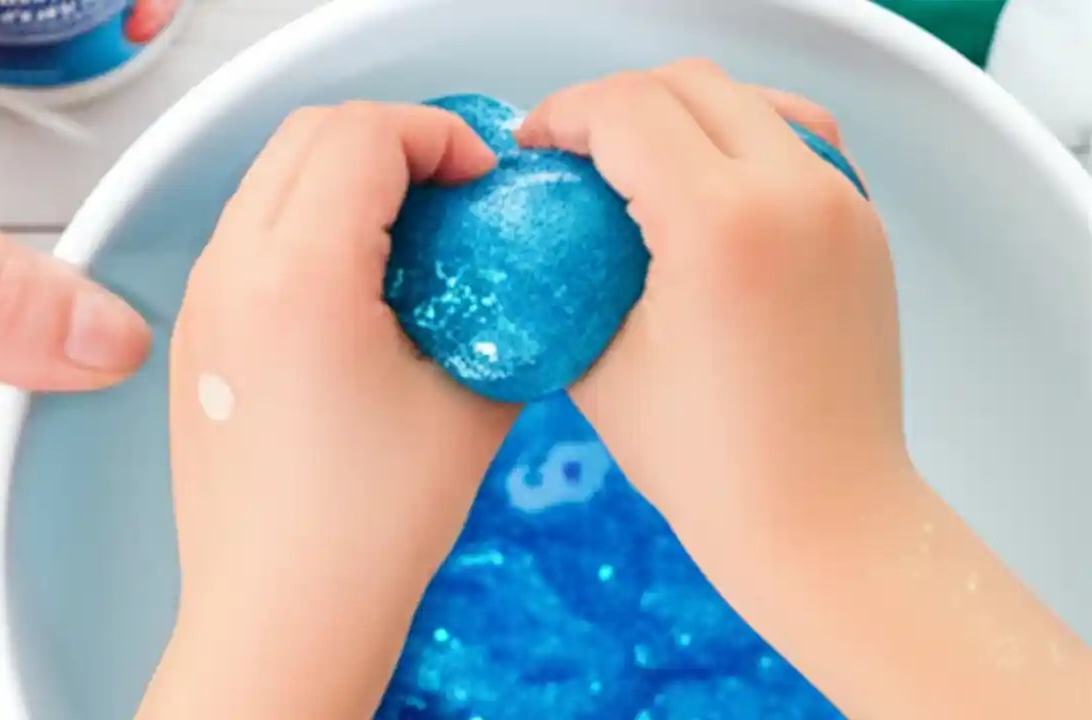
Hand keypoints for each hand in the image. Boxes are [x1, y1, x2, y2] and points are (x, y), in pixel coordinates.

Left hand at [140, 102, 517, 718]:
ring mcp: (201, 303)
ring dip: (342, 174)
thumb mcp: (471, 400)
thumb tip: (506, 267)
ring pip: (269, 177)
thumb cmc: (372, 527)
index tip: (480, 176)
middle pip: (306, 133)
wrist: (285, 611)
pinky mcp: (195, 337)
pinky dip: (304, 221)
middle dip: (390, 138)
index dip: (437, 133)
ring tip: (407, 232)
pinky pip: (247, 234)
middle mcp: (232, 273)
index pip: (363, 134)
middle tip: (450, 187)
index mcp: (301, 276)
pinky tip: (355, 282)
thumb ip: (495, 306)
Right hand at [518, 60, 1090, 717]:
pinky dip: (743, 137)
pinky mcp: (864, 226)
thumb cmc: (709, 468)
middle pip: (687, 83)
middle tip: (574, 154)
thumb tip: (545, 227)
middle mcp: (795, 192)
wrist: (824, 520)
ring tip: (639, 163)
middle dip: (614, 104)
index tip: (534, 147)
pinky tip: (706, 188)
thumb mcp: (599, 364)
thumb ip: (565, 274)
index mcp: (720, 224)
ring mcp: (843, 203)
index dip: (562, 114)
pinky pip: (801, 138)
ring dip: (682, 111)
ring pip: (750, 97)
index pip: (626, 108)